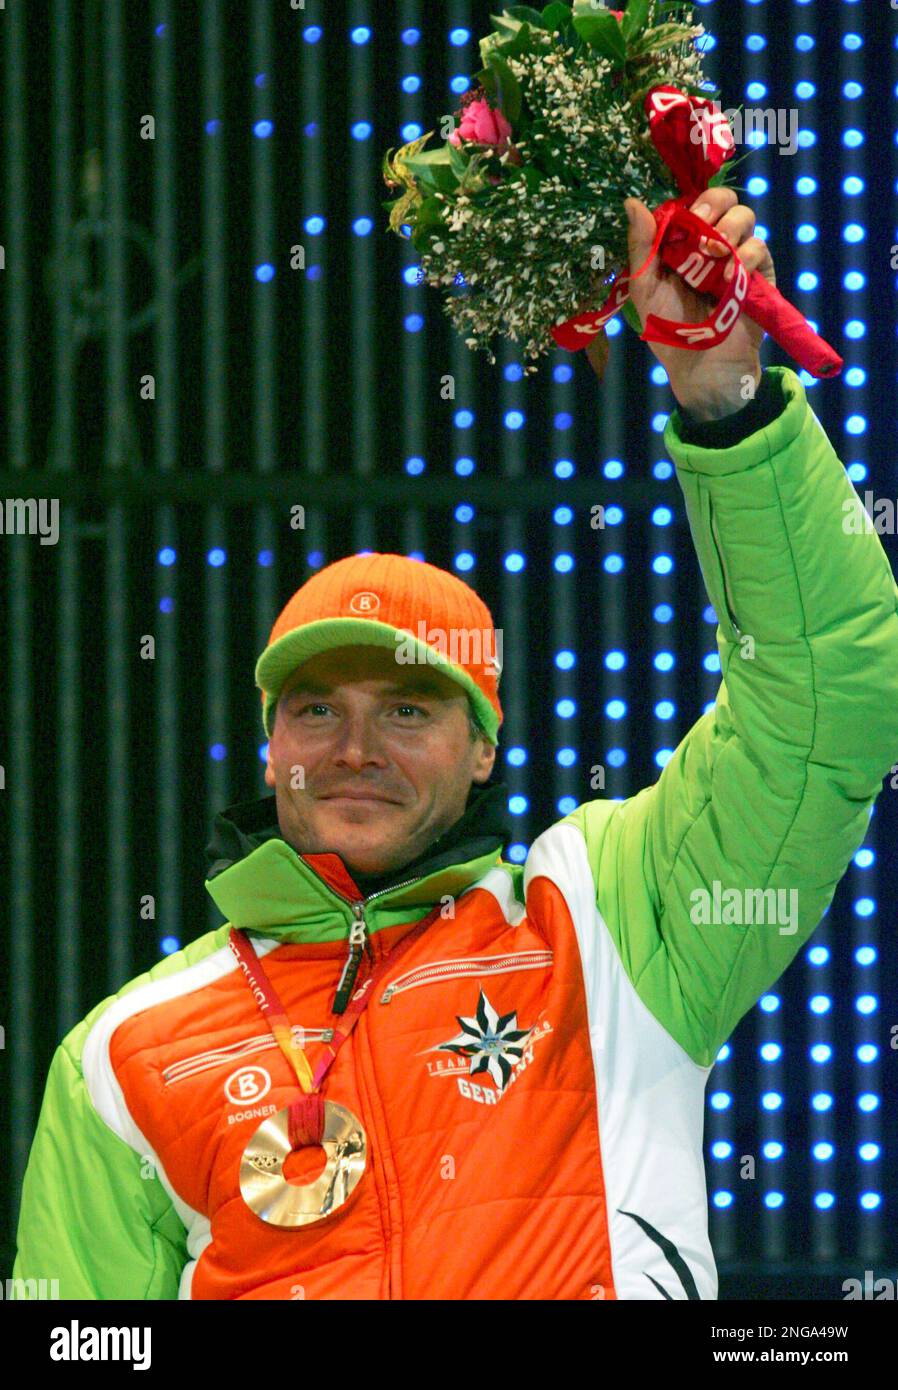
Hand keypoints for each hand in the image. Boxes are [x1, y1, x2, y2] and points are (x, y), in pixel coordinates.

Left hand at [622, 189, 775, 420]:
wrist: (700, 367)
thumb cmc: (668, 329)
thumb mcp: (646, 287)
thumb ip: (641, 245)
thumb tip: (630, 202)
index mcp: (685, 242)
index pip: (693, 203)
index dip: (691, 203)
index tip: (684, 218)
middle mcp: (713, 244)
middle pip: (725, 199)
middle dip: (714, 204)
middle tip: (702, 225)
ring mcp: (738, 257)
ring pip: (745, 216)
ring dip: (730, 228)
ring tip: (715, 253)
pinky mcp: (760, 274)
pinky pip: (760, 247)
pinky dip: (746, 256)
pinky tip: (729, 278)